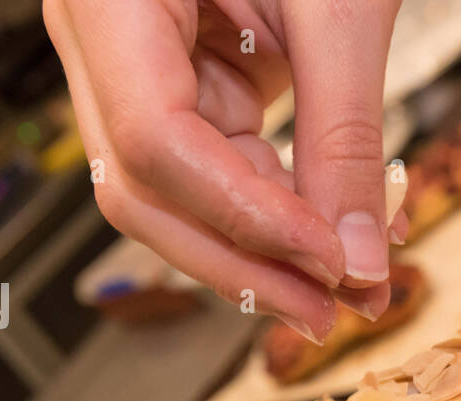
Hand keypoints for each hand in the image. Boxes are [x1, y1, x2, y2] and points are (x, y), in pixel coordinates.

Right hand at [44, 0, 403, 341]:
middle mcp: (99, 34)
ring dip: (259, 246)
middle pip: (144, 189)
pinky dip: (272, 204)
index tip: (332, 262)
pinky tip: (328, 233)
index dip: (246, 216)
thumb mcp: (335, 5)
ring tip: (343, 285)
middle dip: (242, 261)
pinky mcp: (176, 75)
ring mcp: (132, 59)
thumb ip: (345, 134)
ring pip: (175, 191)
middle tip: (330, 311)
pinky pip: (212, 162)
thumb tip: (360, 257)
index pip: (154, 141)